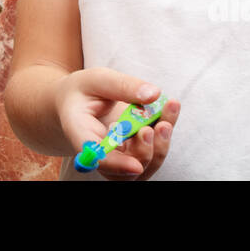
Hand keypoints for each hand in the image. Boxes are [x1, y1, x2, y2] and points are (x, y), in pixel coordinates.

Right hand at [55, 67, 180, 179]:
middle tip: (156, 126)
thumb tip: (154, 94)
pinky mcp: (133, 154)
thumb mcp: (97, 79)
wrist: (79, 100)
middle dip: (145, 152)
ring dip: (160, 145)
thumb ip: (122, 86)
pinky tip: (170, 109)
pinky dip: (165, 134)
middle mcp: (99, 155)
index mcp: (80, 135)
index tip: (136, 165)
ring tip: (167, 113)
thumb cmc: (84, 90)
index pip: (96, 158)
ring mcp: (118, 158)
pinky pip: (153, 153)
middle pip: (123, 171)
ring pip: (143, 166)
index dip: (116, 165)